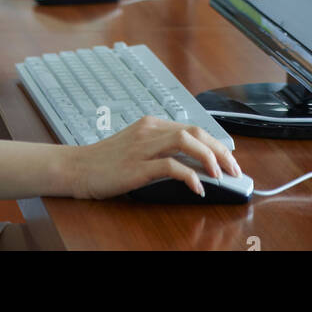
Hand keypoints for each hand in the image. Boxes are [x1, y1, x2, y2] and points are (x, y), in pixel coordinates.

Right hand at [70, 117, 241, 199]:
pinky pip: (170, 166)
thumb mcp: (136, 147)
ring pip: (186, 142)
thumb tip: (192, 163)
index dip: (215, 143)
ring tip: (221, 175)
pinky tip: (197, 188)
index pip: (193, 128)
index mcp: (152, 124)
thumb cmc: (105, 162)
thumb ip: (160, 148)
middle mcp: (150, 130)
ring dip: (209, 158)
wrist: (76, 167)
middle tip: (234, 169)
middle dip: (220, 150)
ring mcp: (143, 146)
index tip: (229, 159)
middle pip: (195, 132)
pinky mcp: (137, 166)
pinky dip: (189, 176)